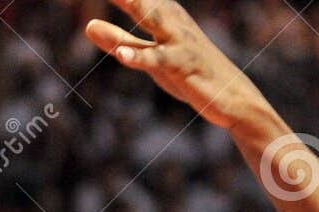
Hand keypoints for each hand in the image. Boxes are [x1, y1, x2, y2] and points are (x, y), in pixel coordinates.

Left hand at [86, 1, 262, 127]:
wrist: (231, 95)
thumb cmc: (186, 70)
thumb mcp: (147, 55)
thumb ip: (118, 40)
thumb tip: (88, 25)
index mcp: (163, 12)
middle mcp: (172, 21)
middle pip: (144, 0)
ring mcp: (179, 42)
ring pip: (154, 19)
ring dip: (137, 4)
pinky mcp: (182, 66)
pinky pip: (159, 60)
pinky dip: (140, 56)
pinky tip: (122, 55)